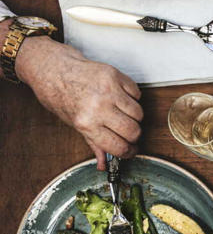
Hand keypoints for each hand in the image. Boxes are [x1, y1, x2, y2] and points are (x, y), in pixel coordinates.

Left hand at [15, 36, 142, 169]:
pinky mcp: (115, 76)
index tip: (130, 150)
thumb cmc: (61, 96)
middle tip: (127, 132)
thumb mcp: (75, 124)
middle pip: (134, 131)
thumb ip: (94, 144)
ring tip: (121, 112)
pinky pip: (137, 94)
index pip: (119, 147)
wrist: (53, 69)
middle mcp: (98, 107)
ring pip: (139, 114)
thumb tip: (104, 164)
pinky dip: (132, 97)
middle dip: (133, 135)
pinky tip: (120, 97)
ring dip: (134, 116)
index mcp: (86, 123)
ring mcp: (108, 90)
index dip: (128, 152)